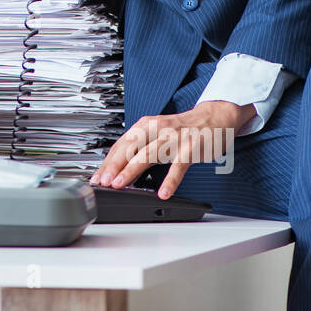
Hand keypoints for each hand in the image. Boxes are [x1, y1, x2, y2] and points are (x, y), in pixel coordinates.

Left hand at [88, 100, 255, 198]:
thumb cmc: (181, 129)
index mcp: (145, 125)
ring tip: (120, 185)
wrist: (213, 118)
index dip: (108, 162)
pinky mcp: (190, 148)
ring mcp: (174, 138)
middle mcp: (157, 129)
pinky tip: (163, 193)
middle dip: (114, 166)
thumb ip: (139, 148)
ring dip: (132, 170)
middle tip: (103, 181)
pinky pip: (178, 166)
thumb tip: (118, 168)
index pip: (121, 145)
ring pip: (149, 154)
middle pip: (130, 148)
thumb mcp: (156, 134)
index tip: (98, 177)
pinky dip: (170, 181)